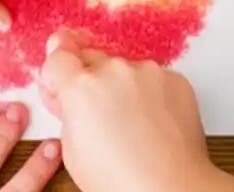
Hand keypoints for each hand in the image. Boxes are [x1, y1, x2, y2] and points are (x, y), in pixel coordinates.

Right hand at [38, 29, 219, 190]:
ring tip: (130, 124)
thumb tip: (69, 99)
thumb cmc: (120, 180)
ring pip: (124, 69)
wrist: (171, 188)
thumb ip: (66, 111)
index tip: (61, 81)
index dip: (58, 72)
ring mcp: (147, 72)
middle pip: (90, 58)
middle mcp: (113, 71)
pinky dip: (149, 93)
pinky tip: (151, 122)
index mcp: (81, 87)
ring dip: (121, 87)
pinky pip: (153, 77)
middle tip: (96, 112)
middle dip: (88, 80)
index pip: (59, 55)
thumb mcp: (71, 150)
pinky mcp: (175, 79)